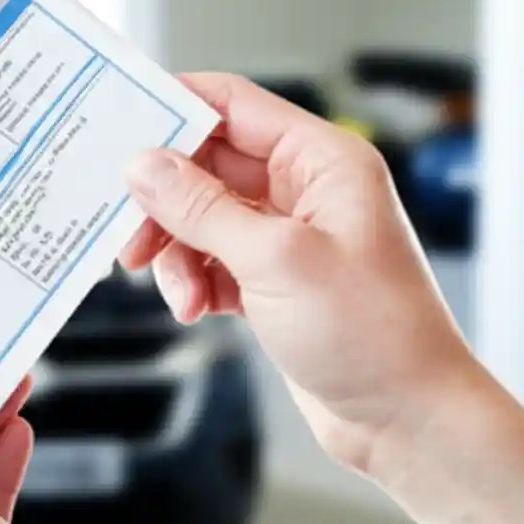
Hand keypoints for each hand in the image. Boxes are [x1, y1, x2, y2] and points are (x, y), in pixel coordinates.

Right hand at [121, 73, 474, 474]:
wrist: (406, 418)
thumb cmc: (373, 335)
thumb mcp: (275, 261)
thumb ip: (202, 208)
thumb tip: (144, 165)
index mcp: (323, 161)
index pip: (233, 105)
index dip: (174, 108)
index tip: (117, 124)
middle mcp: (306, 189)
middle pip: (207, 164)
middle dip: (164, 200)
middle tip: (129, 234)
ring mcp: (288, 236)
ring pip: (201, 218)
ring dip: (177, 252)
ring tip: (178, 293)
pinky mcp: (273, 280)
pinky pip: (211, 260)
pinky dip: (194, 281)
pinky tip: (197, 310)